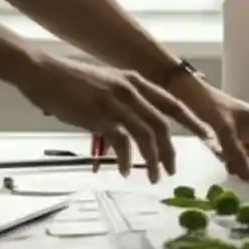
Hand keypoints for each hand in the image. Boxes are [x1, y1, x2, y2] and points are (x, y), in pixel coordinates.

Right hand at [14, 53, 211, 181]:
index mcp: (135, 81)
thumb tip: (134, 124)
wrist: (42, 72)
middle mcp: (131, 90)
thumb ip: (125, 99)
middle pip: (164, 124)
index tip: (207, 137)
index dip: (192, 121)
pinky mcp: (99, 115)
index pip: (172, 103)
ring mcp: (116, 102)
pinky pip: (122, 142)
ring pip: (147, 135)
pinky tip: (123, 170)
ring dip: (152, 160)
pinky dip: (125, 159)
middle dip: (171, 150)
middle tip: (173, 170)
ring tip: (152, 177)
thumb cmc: (70, 80)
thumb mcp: (106, 83)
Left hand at [164, 74, 248, 182]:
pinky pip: (247, 170)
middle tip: (248, 158)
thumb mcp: (222, 130)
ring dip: (246, 169)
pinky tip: (221, 154)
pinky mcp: (245, 153)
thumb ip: (236, 155)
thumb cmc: (210, 107)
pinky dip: (237, 169)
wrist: (189, 101)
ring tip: (224, 149)